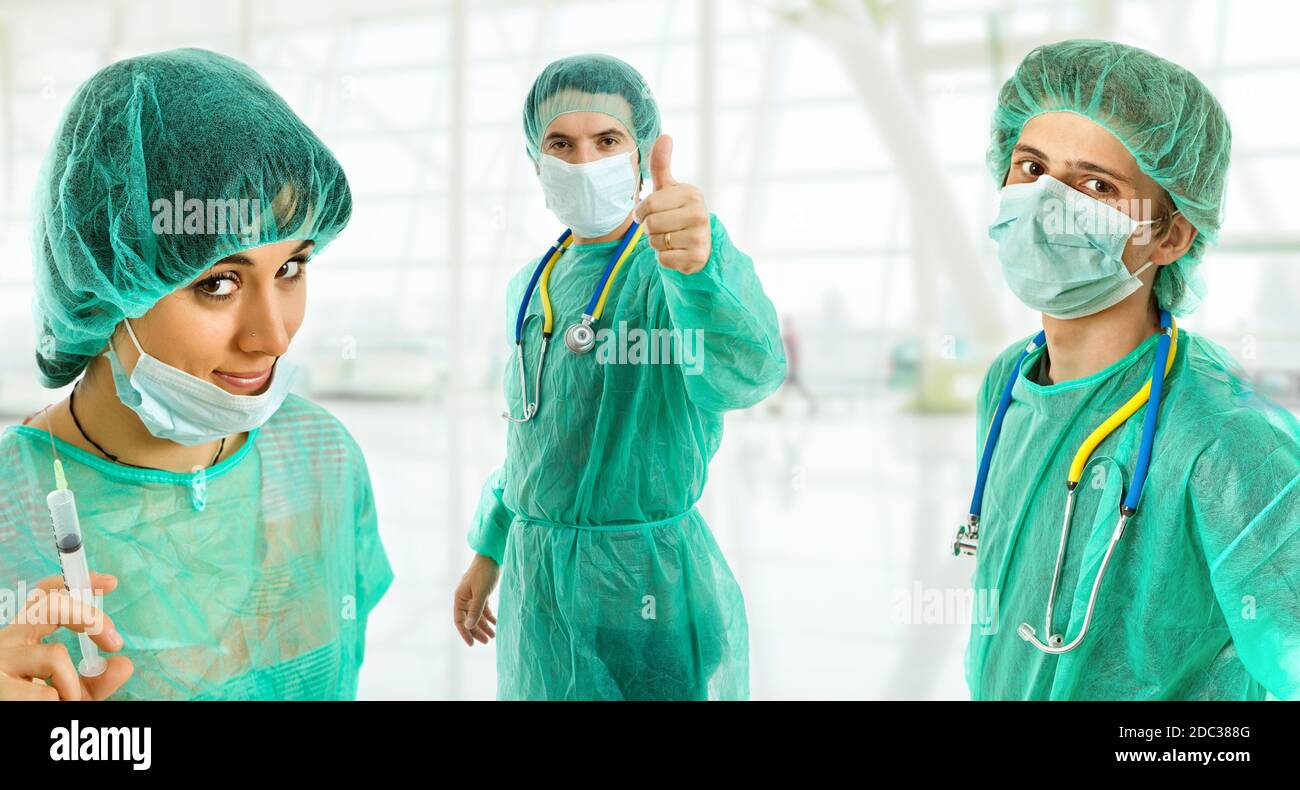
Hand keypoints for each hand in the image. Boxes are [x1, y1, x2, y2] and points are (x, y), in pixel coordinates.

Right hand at [0, 572, 132, 699]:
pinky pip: (46, 692)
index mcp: (23, 637)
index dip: (75, 584)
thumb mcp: (73, 692)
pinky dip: (59, 703)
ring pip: (54, 655)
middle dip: (91, 618)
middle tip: (115, 642)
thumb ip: (99, 679)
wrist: (10, 726)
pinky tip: (46, 708)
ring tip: (64, 701)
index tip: (110, 582)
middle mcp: (6, 642)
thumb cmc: (35, 705)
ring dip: (72, 685)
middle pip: (50, 606)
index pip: (43, 597)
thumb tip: (124, 664)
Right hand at [453, 554, 498, 646]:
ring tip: (493, 636)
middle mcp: (465, 598)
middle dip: (477, 631)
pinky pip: (484, 609)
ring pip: (477, 615)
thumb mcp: (481, 593)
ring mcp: (473, 596)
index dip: (465, 633)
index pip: (459, 620)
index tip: (472, 644)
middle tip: (487, 641)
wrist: (492, 556)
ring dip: (485, 626)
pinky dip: (489, 617)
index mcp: (460, 598)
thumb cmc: (485, 573)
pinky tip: (496, 624)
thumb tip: (469, 627)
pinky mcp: (482, 593)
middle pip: (469, 620)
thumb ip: (475, 610)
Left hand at [634, 134, 711, 273]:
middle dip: (650, 229)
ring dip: (657, 243)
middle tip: (662, 227)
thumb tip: (665, 136)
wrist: (700, 244)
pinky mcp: (697, 258)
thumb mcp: (669, 189)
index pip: (649, 205)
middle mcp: (699, 213)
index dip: (641, 212)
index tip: (648, 214)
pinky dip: (664, 258)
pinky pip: (664, 259)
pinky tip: (676, 251)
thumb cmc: (678, 212)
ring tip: (670, 238)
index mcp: (691, 193)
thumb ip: (662, 165)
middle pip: (651, 225)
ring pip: (656, 243)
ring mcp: (700, 237)